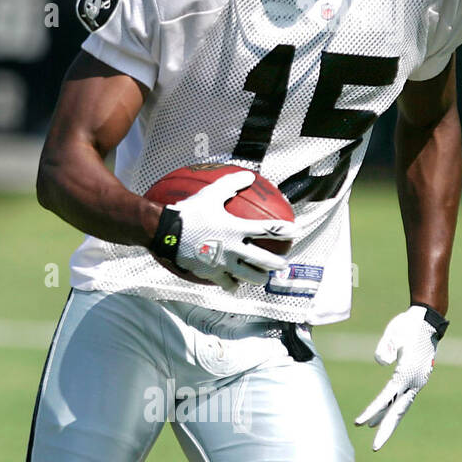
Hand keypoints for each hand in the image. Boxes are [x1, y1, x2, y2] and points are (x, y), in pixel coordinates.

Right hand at [154, 171, 296, 289]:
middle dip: (278, 263)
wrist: (166, 232)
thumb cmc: (189, 211)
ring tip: (263, 278)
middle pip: (265, 260)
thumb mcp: (211, 193)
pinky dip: (234, 286)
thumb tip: (249, 175)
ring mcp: (224, 263)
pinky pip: (228, 284)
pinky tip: (235, 286)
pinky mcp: (212, 274)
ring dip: (260, 278)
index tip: (295, 232)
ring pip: (250, 276)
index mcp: (237, 228)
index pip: (269, 230)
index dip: (285, 231)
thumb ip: (231, 183)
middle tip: (282, 263)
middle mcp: (235, 248)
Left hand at [354, 304, 447, 450]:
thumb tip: (381, 363)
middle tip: (375, 447)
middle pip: (398, 411)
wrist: (426, 320)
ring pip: (401, 406)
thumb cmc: (407, 325)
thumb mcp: (393, 333)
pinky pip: (403, 397)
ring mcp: (417, 381)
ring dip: (387, 418)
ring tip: (372, 429)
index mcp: (407, 373)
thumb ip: (385, 348)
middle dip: (386, 429)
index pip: (386, 398)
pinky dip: (392, 406)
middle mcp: (415, 381)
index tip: (360, 423)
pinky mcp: (416, 377)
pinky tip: (382, 412)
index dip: (373, 411)